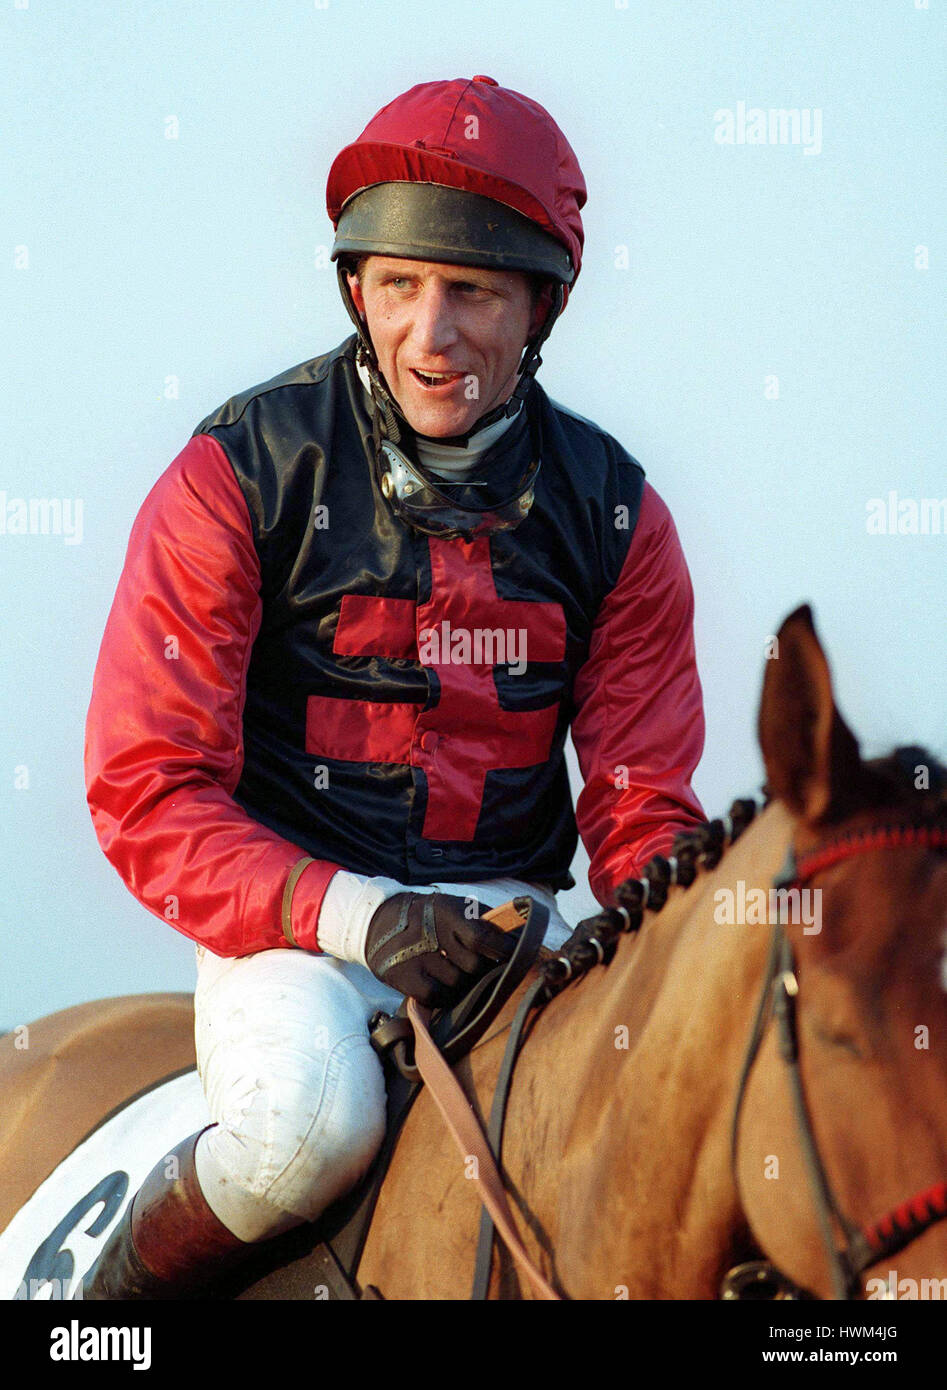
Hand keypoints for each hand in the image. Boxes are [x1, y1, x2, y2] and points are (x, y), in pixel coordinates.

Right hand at [365, 892, 514, 1007]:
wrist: (380, 922)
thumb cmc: (430, 916)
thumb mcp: (454, 906)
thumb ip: (485, 919)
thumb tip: (520, 935)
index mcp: (449, 913)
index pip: (483, 937)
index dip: (502, 950)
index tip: (514, 957)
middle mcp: (432, 934)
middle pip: (473, 966)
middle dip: (477, 968)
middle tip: (469, 962)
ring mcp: (416, 957)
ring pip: (457, 983)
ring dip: (458, 981)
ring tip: (448, 969)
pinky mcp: (403, 977)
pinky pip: (437, 996)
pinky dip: (442, 994)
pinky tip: (437, 982)